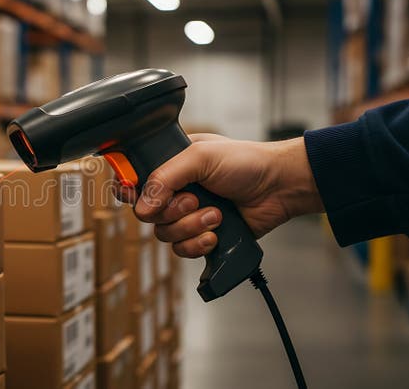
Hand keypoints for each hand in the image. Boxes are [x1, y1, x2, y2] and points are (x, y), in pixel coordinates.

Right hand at [114, 134, 322, 257]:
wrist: (280, 187)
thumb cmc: (245, 162)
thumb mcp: (200, 157)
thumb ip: (165, 178)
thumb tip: (141, 208)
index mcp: (169, 165)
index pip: (134, 179)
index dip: (128, 190)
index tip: (132, 194)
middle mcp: (175, 190)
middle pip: (147, 213)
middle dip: (171, 211)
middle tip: (194, 200)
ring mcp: (187, 215)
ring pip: (165, 234)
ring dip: (190, 227)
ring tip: (215, 215)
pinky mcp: (201, 236)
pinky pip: (182, 250)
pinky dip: (198, 244)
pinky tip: (215, 234)